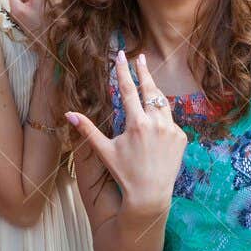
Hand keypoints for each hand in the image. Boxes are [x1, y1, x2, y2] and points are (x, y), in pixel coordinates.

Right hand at [64, 50, 186, 211]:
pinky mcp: (181, 138)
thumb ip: (88, 130)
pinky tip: (154, 126)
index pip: (129, 91)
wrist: (150, 194)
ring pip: (162, 104)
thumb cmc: (124, 173)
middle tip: (140, 57)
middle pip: (150, 90)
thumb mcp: (105, 150)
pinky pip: (170, 122)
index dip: (124, 71)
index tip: (122, 56)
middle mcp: (156, 124)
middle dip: (144, 72)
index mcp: (136, 124)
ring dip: (154, 94)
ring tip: (147, 84)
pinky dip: (162, 119)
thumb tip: (68, 114)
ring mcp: (171, 130)